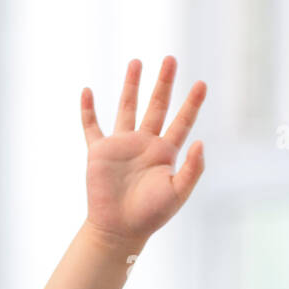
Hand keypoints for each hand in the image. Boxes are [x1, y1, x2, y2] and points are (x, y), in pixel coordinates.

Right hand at [81, 56, 206, 246]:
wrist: (119, 229)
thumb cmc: (151, 215)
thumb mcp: (177, 193)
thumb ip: (192, 169)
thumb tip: (201, 142)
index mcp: (165, 153)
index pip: (182, 122)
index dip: (192, 103)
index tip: (202, 83)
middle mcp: (144, 144)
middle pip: (157, 106)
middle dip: (164, 83)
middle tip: (171, 59)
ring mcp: (121, 146)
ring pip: (127, 108)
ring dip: (131, 85)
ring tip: (136, 61)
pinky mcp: (99, 152)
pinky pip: (91, 127)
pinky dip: (88, 110)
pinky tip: (86, 91)